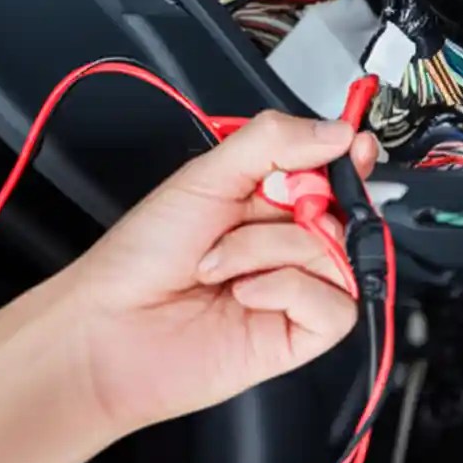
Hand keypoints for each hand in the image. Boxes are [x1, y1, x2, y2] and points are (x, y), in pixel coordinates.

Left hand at [61, 111, 378, 431]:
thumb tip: (335, 130)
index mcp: (269, 198)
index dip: (350, 156)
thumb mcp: (204, 178)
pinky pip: (336, 304)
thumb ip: (273, 142)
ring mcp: (297, 286)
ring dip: (268, 251)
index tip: (352, 146)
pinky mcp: (301, 332)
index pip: (334, 170)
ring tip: (219, 265)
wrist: (111, 329)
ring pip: (336, 253)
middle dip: (298, 206)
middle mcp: (287, 240)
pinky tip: (245, 294)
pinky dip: (287, 290)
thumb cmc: (140, 257)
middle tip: (254, 210)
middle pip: (345, 210)